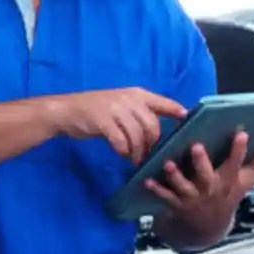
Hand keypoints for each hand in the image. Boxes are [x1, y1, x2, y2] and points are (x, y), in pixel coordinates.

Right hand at [46, 87, 186, 164]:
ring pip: (138, 136)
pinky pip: (121, 142)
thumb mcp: (120, 104)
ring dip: (138, 151)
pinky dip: (123, 151)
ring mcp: (116, 109)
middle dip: (152, 144)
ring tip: (134, 159)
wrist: (67, 110)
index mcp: (136, 93)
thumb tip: (157, 131)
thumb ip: (138, 112)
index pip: (162, 102)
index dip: (176, 111)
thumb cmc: (96, 109)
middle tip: (146, 155)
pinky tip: (121, 153)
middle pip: (152, 126)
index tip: (185, 119)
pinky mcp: (103, 121)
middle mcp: (129, 99)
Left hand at [144, 131, 253, 235]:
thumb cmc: (228, 194)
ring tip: (168, 164)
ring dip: (176, 177)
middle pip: (209, 177)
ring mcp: (194, 199)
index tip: (241, 133)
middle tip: (196, 146)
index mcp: (231, 182)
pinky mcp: (177, 205)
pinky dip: (156, 189)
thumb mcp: (248, 181)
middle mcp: (213, 191)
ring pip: (184, 188)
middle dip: (203, 162)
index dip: (240, 150)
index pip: (238, 165)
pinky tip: (147, 179)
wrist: (207, 228)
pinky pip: (165, 198)